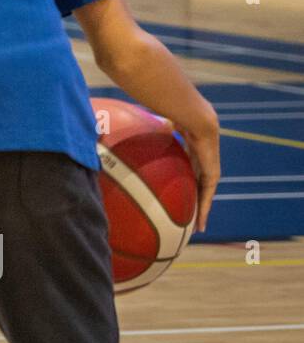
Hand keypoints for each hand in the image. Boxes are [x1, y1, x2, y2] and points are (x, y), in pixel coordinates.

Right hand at [162, 106, 219, 231]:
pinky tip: (199, 223)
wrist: (194, 116)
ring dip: (201, 209)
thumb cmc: (175, 116)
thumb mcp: (160, 125)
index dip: (183, 176)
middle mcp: (202, 157)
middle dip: (194, 198)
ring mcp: (210, 165)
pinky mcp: (213, 172)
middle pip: (198, 183)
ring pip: (204, 192)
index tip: (177, 187)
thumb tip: (128, 123)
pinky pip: (207, 194)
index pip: (188, 164)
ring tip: (196, 226)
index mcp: (190, 145)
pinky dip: (204, 208)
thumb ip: (151, 129)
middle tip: (189, 215)